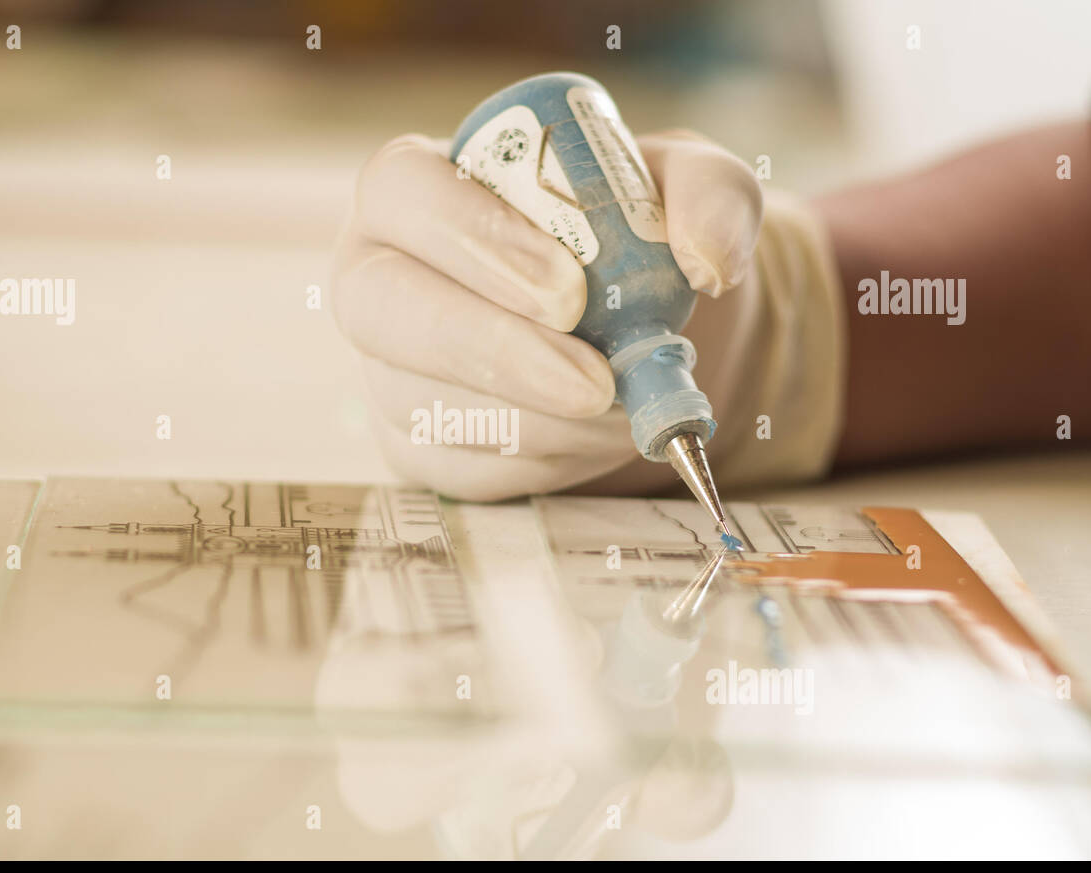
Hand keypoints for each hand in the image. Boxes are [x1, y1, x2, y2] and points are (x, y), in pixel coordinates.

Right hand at [332, 130, 841, 500]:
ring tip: (622, 406)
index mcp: (423, 187)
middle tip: (595, 382)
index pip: (401, 188)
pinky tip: (594, 435)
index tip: (567, 289)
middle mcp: (382, 274)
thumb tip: (709, 262)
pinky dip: (545, 461)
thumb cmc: (635, 242)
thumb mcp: (689, 191)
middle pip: (381, 306)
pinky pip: (462, 468)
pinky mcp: (418, 446)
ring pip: (426, 403)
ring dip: (539, 421)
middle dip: (491, 348)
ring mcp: (389, 369)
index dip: (469, 234)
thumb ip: (710, 197)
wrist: (640, 336)